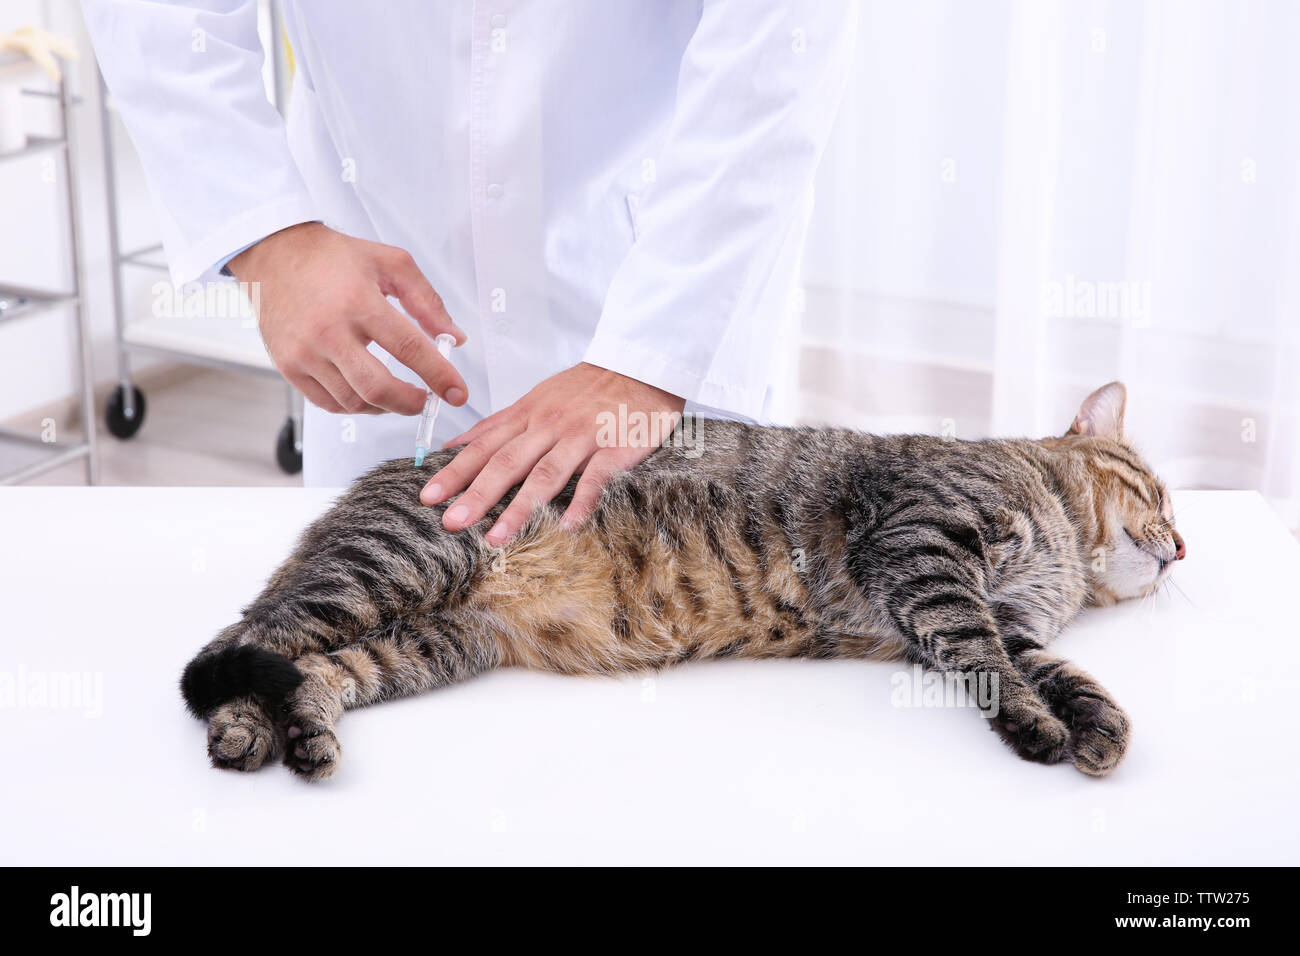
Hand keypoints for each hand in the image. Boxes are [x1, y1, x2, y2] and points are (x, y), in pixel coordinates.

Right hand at [229, 222, 467, 414]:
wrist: (276, 254)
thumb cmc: (334, 258)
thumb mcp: (391, 262)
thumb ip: (427, 301)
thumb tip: (454, 339)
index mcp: (359, 301)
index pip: (409, 348)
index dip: (439, 376)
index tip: (457, 392)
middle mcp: (328, 331)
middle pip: (378, 388)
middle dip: (412, 403)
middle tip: (428, 400)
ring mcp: (304, 353)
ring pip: (354, 402)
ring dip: (386, 407)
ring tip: (400, 395)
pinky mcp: (288, 367)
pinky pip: (329, 403)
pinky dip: (356, 405)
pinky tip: (369, 392)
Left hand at [420, 363, 684, 544]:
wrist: (640, 367)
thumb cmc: (586, 388)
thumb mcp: (536, 398)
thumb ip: (498, 425)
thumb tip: (454, 446)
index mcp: (528, 415)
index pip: (483, 446)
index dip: (455, 471)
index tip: (428, 496)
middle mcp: (549, 426)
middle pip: (507, 462)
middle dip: (476, 493)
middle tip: (451, 522)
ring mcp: (582, 437)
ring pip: (546, 473)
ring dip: (519, 507)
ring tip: (496, 537)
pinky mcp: (615, 447)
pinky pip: (596, 477)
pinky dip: (582, 501)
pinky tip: (566, 526)